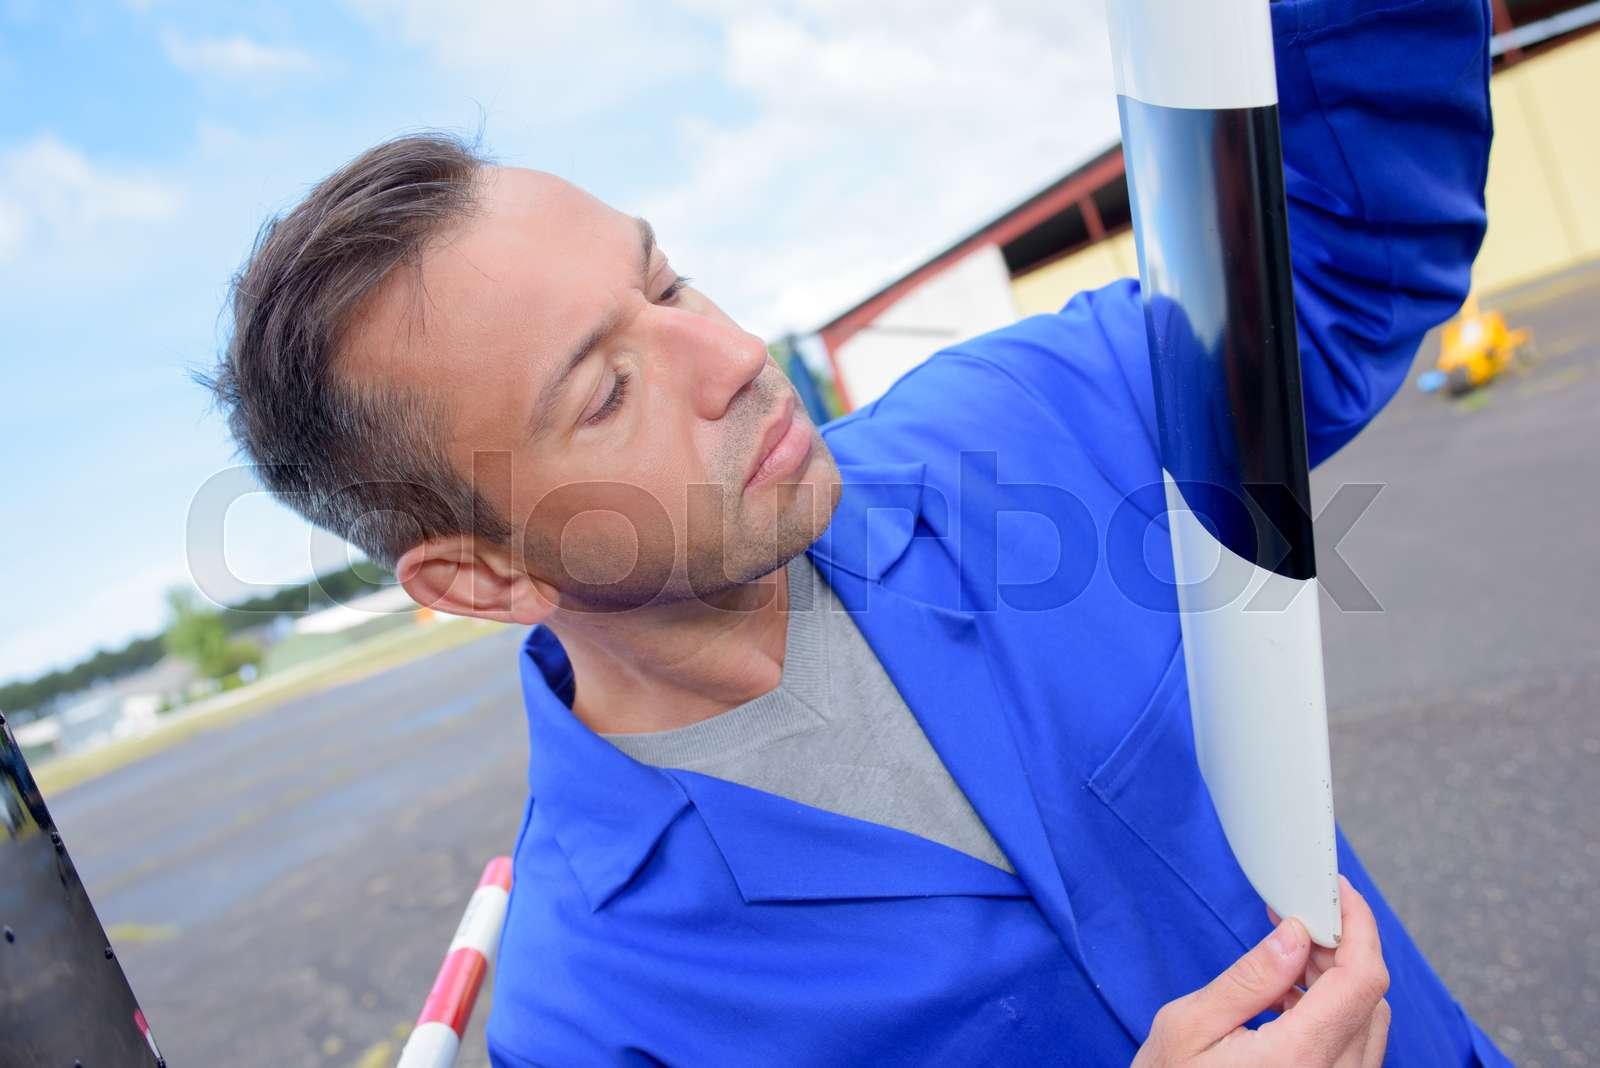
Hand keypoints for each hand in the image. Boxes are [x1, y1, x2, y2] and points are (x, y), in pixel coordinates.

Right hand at [1132, 876, 1390, 1066]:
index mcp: (1300, 1058)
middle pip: (1370, 995)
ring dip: (1337, 980)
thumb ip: (1249, 978)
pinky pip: (1355, 1048)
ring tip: (1285, 961)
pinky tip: (1286, 1002)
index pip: (1361, 978)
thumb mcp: (1189, 1026)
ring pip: (1369, 1021)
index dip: (1359, 925)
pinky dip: (1332, 1012)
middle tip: (1292, 920)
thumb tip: (1295, 934)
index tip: (1338, 891)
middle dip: (1338, 946)